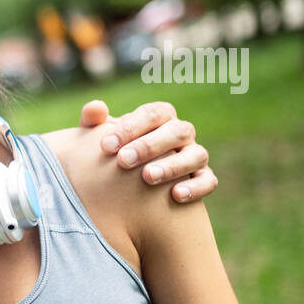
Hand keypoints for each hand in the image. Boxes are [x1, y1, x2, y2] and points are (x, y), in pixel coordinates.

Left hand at [78, 99, 217, 202]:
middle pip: (176, 131)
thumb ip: (94, 122)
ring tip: (147, 177)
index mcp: (160, 118)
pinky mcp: (204, 178)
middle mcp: (181, 133)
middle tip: (123, 161)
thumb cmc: (114, 153)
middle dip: (149, 146)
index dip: (130, 127)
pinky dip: (196, 187)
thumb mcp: (102, 139)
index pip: (152, 113)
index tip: (106, 146)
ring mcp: (195, 155)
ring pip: (196, 155)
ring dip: (173, 165)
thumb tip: (95, 108)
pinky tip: (175, 195)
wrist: (130, 185)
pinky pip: (208, 181)